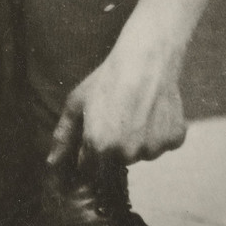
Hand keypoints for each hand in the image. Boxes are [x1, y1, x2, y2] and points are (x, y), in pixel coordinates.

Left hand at [47, 37, 187, 173]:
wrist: (147, 58)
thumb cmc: (108, 79)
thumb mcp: (76, 103)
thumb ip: (63, 136)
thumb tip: (52, 163)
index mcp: (98, 147)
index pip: (90, 167)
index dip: (91, 149)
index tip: (98, 130)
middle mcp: (126, 154)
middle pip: (117, 162)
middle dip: (115, 146)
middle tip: (119, 116)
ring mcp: (152, 149)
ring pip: (142, 154)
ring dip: (139, 140)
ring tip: (138, 111)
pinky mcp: (174, 141)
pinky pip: (164, 145)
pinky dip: (160, 133)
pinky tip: (155, 111)